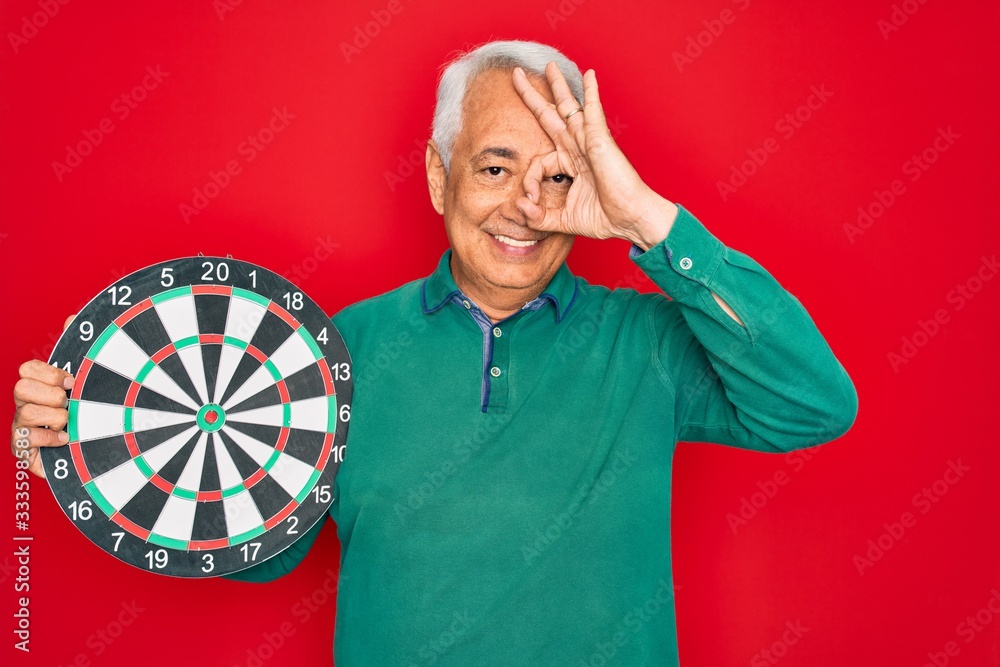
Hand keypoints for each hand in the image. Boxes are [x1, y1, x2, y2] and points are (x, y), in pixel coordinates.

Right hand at [11, 315, 75, 477]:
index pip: (28, 369)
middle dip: (50, 394)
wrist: (99, 453)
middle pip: (21, 387)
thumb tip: (72, 319)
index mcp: (41, 386)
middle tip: (69, 403)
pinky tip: (65, 438)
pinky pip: (25, 439)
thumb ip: (80, 352)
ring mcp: (23, 427)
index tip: (71, 381)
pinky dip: (49, 438)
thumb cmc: (91, 416)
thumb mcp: (90, 383)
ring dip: (54, 417)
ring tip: (70, 423)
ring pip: (26, 413)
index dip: (48, 373)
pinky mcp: (25, 449)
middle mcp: (27, 405)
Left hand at [511, 63, 677, 250]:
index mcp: (569, 164)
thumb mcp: (562, 219)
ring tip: (548, 66)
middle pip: (551, 116)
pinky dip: (591, 93)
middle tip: (517, 75)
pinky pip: (593, 112)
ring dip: (558, 86)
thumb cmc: (605, 217)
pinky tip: (590, 75)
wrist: (630, 219)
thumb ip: (538, 217)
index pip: (538, 163)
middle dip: (533, 96)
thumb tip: (520, 206)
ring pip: (569, 107)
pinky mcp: (600, 140)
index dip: (529, 181)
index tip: (531, 200)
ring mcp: (589, 141)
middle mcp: (578, 148)